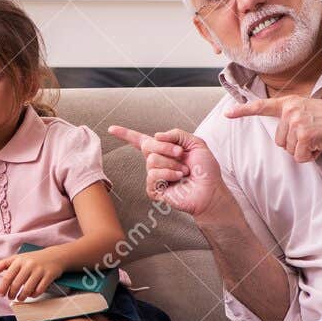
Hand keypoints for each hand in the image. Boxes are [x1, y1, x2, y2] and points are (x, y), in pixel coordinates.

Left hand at [0, 247, 64, 302]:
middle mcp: (29, 265)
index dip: (3, 287)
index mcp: (19, 260)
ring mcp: (39, 270)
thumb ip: (4, 264)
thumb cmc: (33, 258)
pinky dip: (34, 294)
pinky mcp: (49, 276)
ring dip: (22, 296)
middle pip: (17, 284)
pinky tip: (31, 294)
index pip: (8, 276)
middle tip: (11, 297)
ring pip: (28, 289)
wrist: (55, 256)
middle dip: (12, 293)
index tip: (1, 294)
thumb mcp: (18, 258)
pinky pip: (39, 289)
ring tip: (20, 298)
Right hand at [107, 125, 227, 217]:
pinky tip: (178, 179)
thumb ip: (176, 134)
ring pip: (151, 160)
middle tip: (180, 153)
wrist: (210, 191)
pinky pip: (152, 175)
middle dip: (165, 147)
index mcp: (164, 150)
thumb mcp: (196, 143)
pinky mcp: (154, 189)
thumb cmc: (205, 170)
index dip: (125, 134)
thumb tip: (156, 136)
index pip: (140, 140)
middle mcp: (156, 162)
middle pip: (147, 145)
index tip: (111, 129)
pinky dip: (168, 174)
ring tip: (184, 171)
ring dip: (171, 164)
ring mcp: (154, 176)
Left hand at [224, 96, 321, 162]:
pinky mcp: (304, 135)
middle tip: (314, 136)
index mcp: (290, 103)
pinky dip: (311, 157)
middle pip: (279, 141)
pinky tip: (321, 145)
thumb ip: (293, 118)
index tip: (228, 113)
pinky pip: (300, 157)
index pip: (262, 106)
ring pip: (289, 150)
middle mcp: (290, 110)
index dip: (243, 111)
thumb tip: (284, 135)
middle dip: (295, 144)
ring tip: (319, 139)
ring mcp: (296, 122)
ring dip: (304, 151)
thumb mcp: (309, 110)